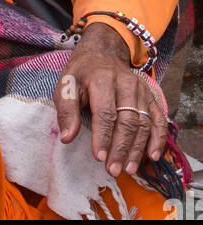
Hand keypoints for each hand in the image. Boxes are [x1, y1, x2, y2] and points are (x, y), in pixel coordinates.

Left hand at [53, 22, 166, 178]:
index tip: (99, 157)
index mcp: (101, 78)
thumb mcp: (66, 84)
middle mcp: (125, 83)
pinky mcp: (150, 96)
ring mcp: (140, 90)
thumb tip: (67, 138)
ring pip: (143, 122)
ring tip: (128, 169)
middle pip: (127, 120)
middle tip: (113, 170)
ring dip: (137, 148)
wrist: (102, 54)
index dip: (103, 136)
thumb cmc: (82, 74)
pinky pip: (158, 119)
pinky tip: (152, 156)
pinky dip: (158, 138)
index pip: (105, 112)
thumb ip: (66, 110)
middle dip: (120, 148)